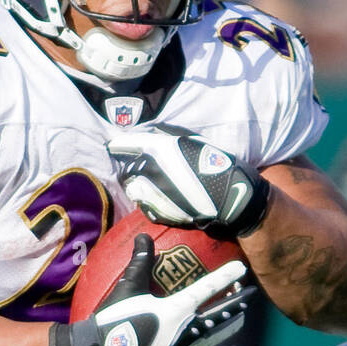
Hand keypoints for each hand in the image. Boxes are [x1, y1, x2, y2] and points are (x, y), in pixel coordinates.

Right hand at [50, 234, 249, 345]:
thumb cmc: (114, 318)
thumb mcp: (128, 287)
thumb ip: (140, 261)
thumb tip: (143, 236)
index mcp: (176, 309)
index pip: (207, 289)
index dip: (226, 278)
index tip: (242, 269)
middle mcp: (185, 329)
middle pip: (219, 315)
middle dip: (237, 304)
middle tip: (251, 295)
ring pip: (214, 335)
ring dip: (228, 324)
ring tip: (238, 318)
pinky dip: (210, 341)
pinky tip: (211, 340)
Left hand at [108, 128, 270, 237]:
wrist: (230, 198)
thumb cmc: (216, 164)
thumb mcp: (192, 140)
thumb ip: (167, 135)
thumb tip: (150, 132)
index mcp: (156, 149)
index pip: (122, 145)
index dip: (118, 145)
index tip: (116, 146)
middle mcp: (149, 171)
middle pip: (126, 170)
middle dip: (130, 168)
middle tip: (138, 168)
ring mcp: (152, 194)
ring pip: (133, 189)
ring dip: (137, 186)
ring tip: (150, 185)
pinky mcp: (158, 213)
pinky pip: (144, 205)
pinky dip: (148, 201)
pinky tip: (160, 198)